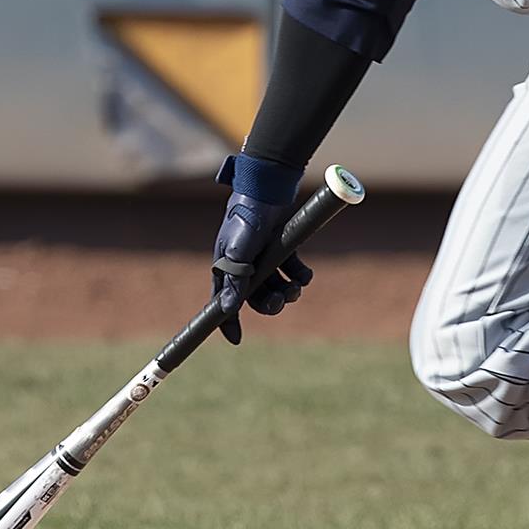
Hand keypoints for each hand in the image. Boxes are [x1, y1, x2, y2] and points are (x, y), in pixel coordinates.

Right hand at [210, 153, 313, 343]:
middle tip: (282, 301)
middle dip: (270, 304)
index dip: (227, 321)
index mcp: (226, 267)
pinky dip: (300, 276)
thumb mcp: (238, 253)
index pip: (223, 301)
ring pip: (276, 286)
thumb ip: (234, 282)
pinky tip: (305, 274)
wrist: (268, 189)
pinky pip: (292, 270)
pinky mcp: (283, 248)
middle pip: (256, 297)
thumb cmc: (246, 219)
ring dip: (287, 292)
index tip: (236, 339)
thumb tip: (228, 309)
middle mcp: (244, 265)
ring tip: (296, 288)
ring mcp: (264, 257)